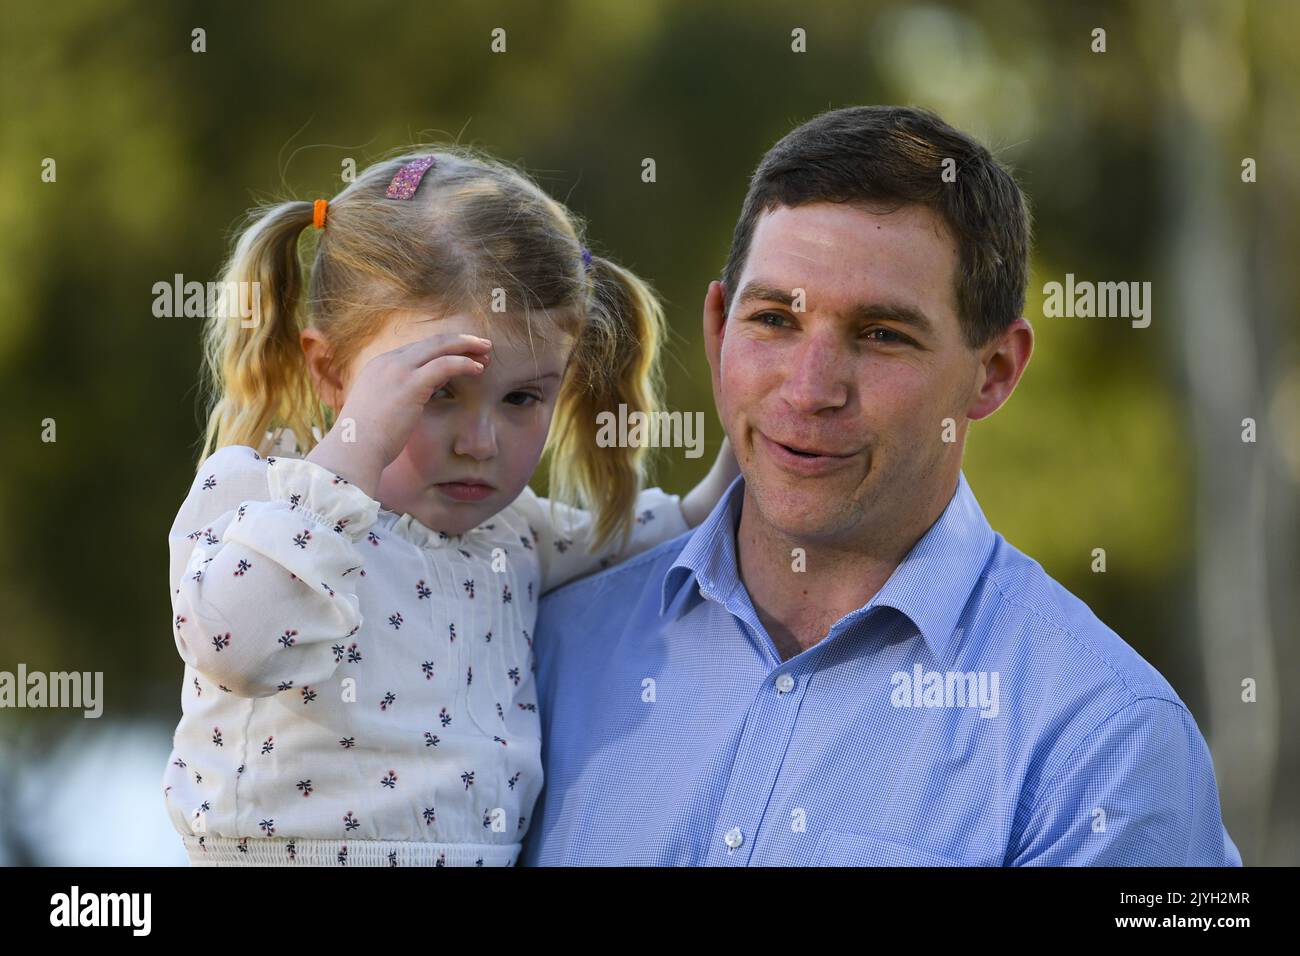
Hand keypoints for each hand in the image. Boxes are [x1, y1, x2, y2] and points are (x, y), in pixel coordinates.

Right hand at [307, 332, 491, 497]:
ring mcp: (398, 370)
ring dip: (467, 347)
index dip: (443, 349)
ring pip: (440, 346)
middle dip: (459, 341)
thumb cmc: (366, 441)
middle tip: (482, 345)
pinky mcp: (411, 384)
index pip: (418, 350)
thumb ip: (401, 397)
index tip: (463, 354)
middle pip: (431, 341)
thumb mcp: (382, 411)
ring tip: (487, 353)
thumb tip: (424, 394)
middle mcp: (388, 362)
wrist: (353, 450)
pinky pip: (445, 365)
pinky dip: (464, 363)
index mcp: (380, 366)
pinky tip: (479, 368)